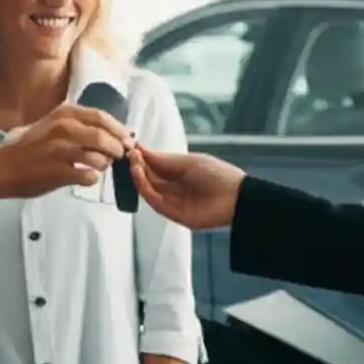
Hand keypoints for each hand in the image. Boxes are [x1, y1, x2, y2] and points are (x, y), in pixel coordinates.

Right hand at [1, 103, 134, 197]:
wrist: (4, 167)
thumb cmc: (30, 147)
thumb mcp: (52, 125)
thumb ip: (77, 125)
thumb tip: (109, 132)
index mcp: (64, 114)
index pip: (101, 117)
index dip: (119, 129)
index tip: (127, 138)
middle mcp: (64, 128)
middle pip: (103, 137)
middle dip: (117, 148)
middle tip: (120, 155)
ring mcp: (62, 150)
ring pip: (99, 157)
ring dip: (105, 164)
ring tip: (99, 167)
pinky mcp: (59, 171)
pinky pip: (88, 176)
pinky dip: (92, 178)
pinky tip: (86, 178)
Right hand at [128, 146, 245, 229]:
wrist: (235, 196)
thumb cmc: (216, 173)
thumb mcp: (187, 162)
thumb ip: (162, 160)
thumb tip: (140, 150)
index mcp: (178, 173)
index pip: (154, 166)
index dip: (141, 158)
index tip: (129, 148)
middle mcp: (173, 187)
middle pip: (148, 178)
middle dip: (137, 166)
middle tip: (128, 155)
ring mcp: (173, 202)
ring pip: (149, 190)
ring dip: (138, 177)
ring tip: (133, 163)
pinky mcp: (174, 215)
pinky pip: (155, 202)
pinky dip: (145, 189)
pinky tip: (141, 176)